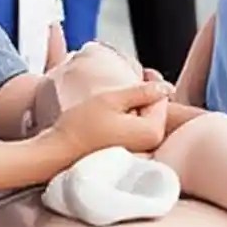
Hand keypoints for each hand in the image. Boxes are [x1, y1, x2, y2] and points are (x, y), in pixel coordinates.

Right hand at [48, 81, 173, 158]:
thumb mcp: (112, 100)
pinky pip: (136, 130)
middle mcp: (151, 145)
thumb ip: (142, 92)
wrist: (61, 150)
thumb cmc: (82, 126)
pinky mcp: (130, 154)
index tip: (143, 71)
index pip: (162, 99)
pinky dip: (130, 119)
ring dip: (137, 106)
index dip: (153, 82)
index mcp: (152, 131)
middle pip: (156, 111)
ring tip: (120, 97)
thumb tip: (166, 87)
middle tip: (133, 79)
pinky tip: (114, 114)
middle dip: (146, 94)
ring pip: (146, 120)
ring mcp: (141, 152)